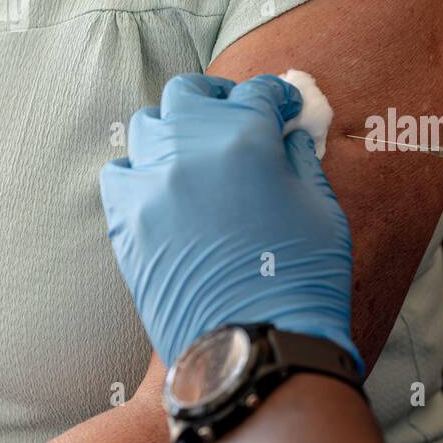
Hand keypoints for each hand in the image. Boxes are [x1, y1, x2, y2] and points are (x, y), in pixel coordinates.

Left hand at [100, 73, 357, 368]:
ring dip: (177, 129)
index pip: (258, 92)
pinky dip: (142, 170)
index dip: (277, 97)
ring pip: (149, 125)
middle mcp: (190, 149)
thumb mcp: (322, 211)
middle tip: (237, 114)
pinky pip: (120, 172)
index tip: (284, 108)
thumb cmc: (302, 282)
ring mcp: (151, 184)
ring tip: (198, 151)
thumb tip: (288, 136)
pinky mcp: (126, 221)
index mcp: (247, 139)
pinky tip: (165, 187)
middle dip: (219, 98)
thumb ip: (301, 162)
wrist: (255, 349)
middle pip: (192, 93)